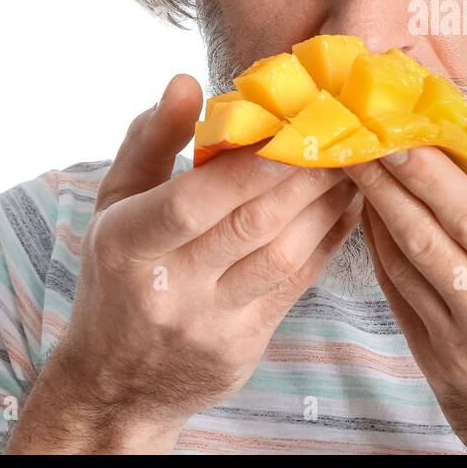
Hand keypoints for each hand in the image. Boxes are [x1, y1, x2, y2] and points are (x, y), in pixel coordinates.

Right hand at [6, 75, 361, 452]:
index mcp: (125, 247)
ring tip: (351, 162)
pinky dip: (329, 238)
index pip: (189, 201)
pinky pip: (298, 284)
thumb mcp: (115, 203)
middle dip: (304, 174)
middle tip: (340, 130)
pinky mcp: (245, 346)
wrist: (116, 385)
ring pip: (285, 256)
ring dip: (326, 204)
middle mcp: (168, 290)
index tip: (290, 123)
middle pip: (250, 225)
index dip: (247, 164)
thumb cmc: (118, 274)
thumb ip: (150, 140)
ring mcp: (210, 324)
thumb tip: (185, 82)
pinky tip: (348, 204)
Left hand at [344, 148, 466, 454]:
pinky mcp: (437, 369)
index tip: (402, 138)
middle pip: (429, 239)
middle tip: (362, 142)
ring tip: (360, 173)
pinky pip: (399, 300)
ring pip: (404, 268)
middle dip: (389, 184)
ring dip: (376, 215)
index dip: (432, 176)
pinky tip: (373, 225)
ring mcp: (461, 350)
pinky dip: (382, 257)